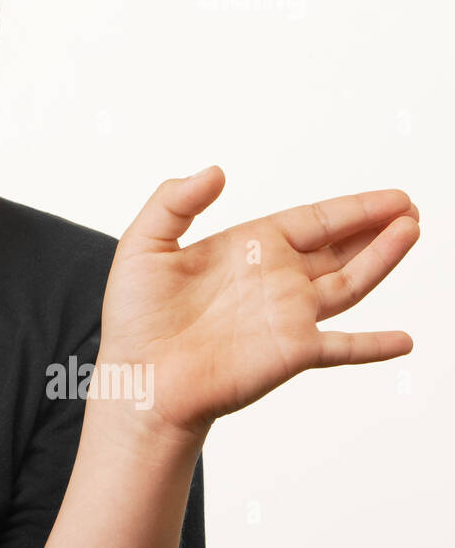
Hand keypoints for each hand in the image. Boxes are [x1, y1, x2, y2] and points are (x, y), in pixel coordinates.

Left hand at [95, 167, 419, 443]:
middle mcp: (274, 280)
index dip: (350, 208)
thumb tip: (215, 171)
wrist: (137, 376)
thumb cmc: (135, 317)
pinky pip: (344, 348)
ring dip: (382, 259)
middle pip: (339, 247)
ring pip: (350, 283)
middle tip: (410, 206)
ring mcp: (287, 316)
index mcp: (247, 248)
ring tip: (412, 231)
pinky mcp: (292, 352)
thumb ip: (175, 201)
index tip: (389, 198)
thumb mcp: (144, 244)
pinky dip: (374, 345)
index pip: (310, 221)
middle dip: (376, 226)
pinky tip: (405, 341)